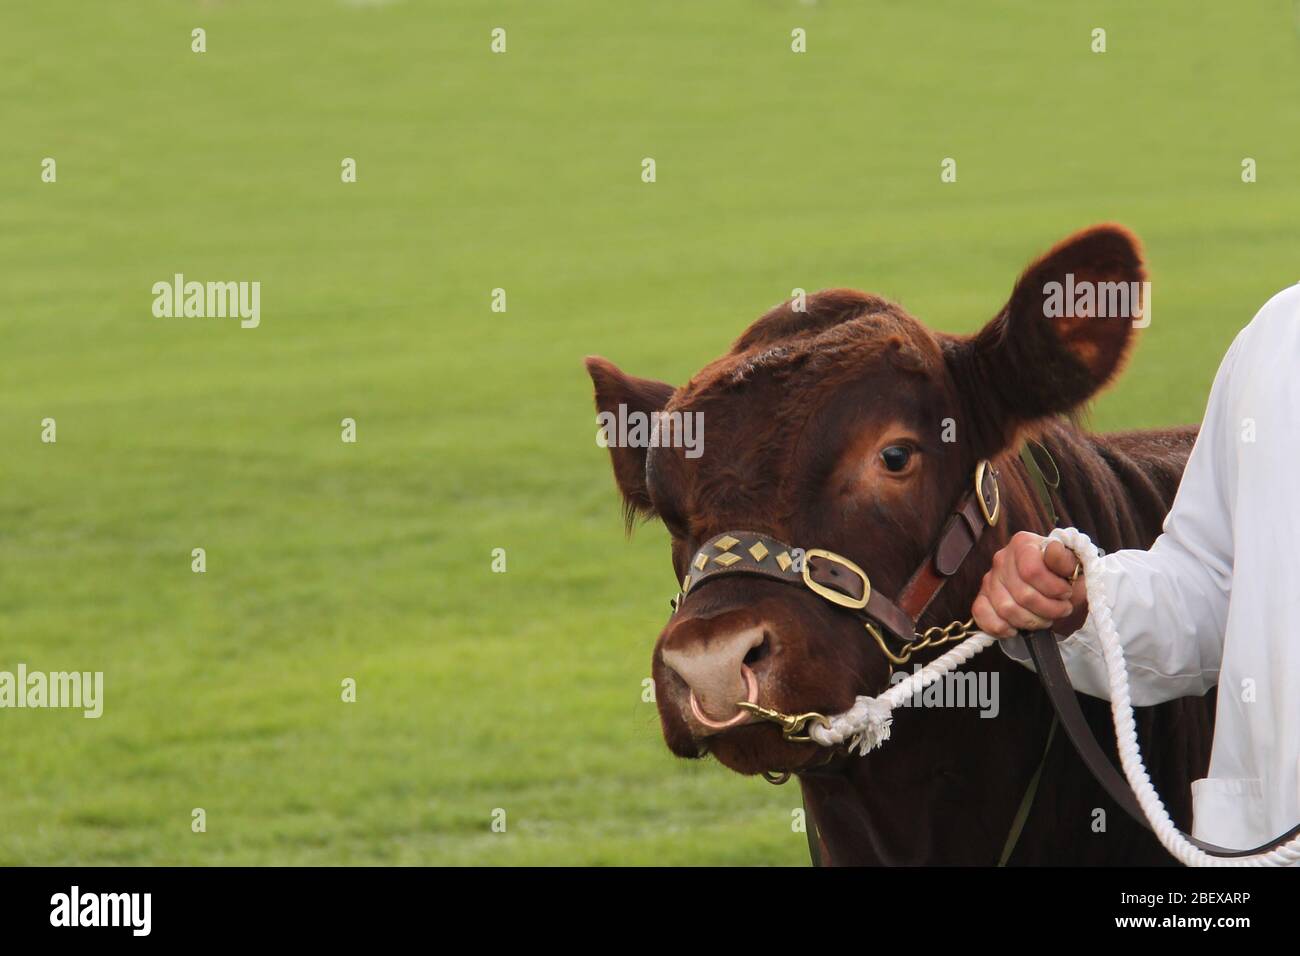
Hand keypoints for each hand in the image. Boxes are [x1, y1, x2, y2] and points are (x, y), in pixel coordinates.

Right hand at [972, 531, 1086, 638]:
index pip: (1032, 571)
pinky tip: (1017, 628)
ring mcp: (989, 579)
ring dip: (1031, 622)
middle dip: (1048, 609)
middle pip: (1022, 595)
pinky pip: (982, 615)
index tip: (1067, 593)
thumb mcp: (1075, 568)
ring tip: (1045, 619)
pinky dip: (1001, 627)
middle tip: (1062, 610)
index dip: (1054, 589)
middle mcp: (1001, 558)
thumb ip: (1065, 560)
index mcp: (1023, 544)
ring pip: (1006, 610)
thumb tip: (1054, 551)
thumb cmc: (1066, 580)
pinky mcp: (982, 598)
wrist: (1057, 596)